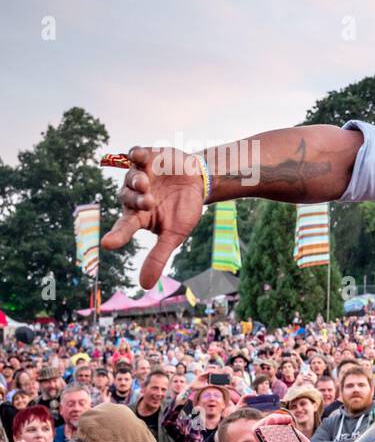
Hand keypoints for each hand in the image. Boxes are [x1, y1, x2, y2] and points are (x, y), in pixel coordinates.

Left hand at [101, 146, 205, 288]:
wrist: (199, 183)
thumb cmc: (184, 211)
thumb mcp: (174, 236)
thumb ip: (158, 257)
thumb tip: (145, 287)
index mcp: (138, 217)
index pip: (124, 228)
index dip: (117, 236)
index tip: (107, 245)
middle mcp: (134, 196)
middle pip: (127, 199)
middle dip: (136, 200)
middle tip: (148, 201)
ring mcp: (140, 175)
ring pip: (130, 178)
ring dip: (136, 180)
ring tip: (146, 182)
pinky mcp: (147, 157)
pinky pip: (136, 155)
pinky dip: (136, 155)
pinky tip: (140, 156)